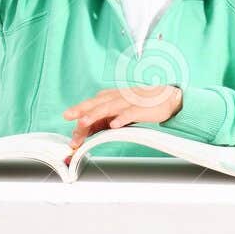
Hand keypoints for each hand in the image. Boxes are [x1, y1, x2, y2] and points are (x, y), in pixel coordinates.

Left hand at [62, 85, 183, 149]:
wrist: (166, 98)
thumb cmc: (140, 104)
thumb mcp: (117, 111)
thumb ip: (101, 120)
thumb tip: (83, 131)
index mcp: (109, 97)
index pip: (91, 107)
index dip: (79, 118)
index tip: (72, 136)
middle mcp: (117, 97)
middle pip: (96, 103)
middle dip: (81, 110)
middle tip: (68, 116)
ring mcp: (129, 102)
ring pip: (109, 107)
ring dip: (95, 114)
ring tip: (83, 122)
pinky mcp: (141, 108)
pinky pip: (130, 113)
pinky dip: (122, 118)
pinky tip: (114, 125)